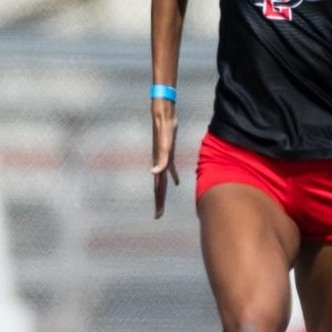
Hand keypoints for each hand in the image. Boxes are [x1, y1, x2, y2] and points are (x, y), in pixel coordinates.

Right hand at [150, 100, 179, 217]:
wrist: (163, 116)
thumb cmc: (164, 131)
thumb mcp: (164, 147)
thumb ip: (161, 161)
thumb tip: (154, 172)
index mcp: (158, 166)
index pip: (158, 189)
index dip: (159, 202)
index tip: (158, 215)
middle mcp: (158, 165)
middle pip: (159, 188)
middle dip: (159, 202)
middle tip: (158, 215)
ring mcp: (162, 160)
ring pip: (163, 180)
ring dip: (163, 191)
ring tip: (162, 203)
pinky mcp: (168, 154)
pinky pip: (170, 169)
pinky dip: (174, 177)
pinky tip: (177, 182)